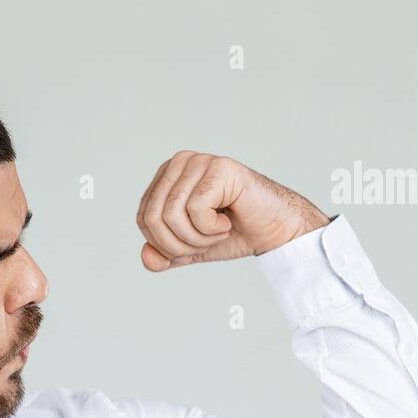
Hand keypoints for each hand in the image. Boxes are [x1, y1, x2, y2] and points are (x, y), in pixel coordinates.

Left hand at [136, 151, 329, 271]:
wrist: (274, 232)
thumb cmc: (233, 234)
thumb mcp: (189, 250)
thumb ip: (163, 255)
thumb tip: (146, 256)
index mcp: (166, 178)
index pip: (143, 218)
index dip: (164, 245)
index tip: (193, 245)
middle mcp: (179, 163)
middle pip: (153, 217)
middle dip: (178, 244)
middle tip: (206, 242)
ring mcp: (199, 161)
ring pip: (171, 215)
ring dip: (197, 238)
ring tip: (218, 232)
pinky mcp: (219, 167)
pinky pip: (195, 209)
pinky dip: (211, 228)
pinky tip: (228, 222)